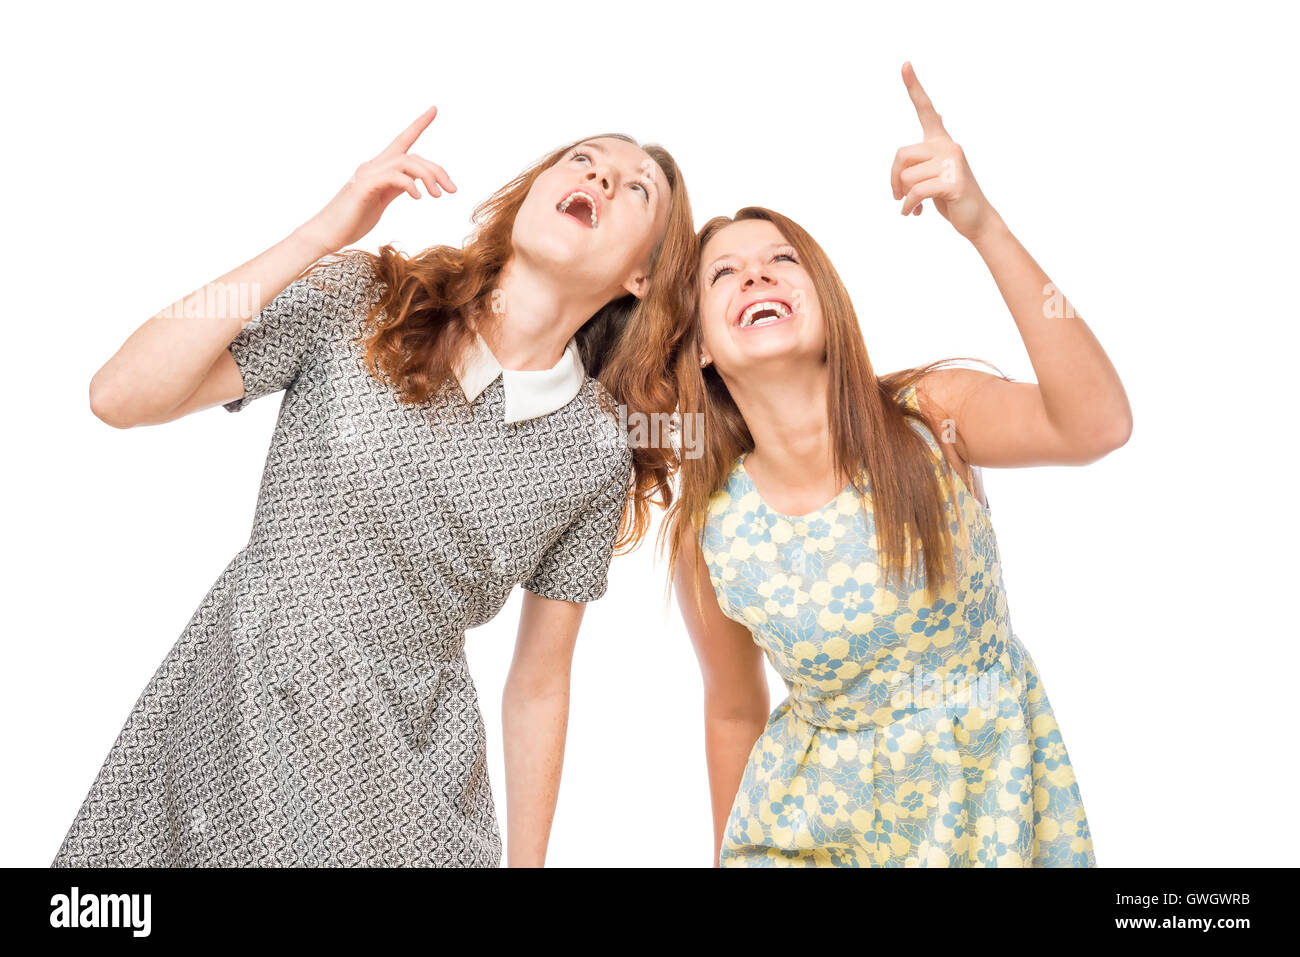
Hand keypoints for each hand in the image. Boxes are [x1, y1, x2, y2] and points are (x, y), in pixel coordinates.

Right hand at [295, 104, 456, 253]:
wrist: (327, 233)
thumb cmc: (353, 220)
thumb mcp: (381, 201)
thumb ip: (395, 188)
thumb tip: (413, 184)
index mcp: (378, 168)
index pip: (402, 141)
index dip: (418, 124)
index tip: (434, 109)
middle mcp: (372, 166)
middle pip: (412, 156)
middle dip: (437, 170)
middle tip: (452, 189)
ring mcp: (366, 175)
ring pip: (405, 162)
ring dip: (427, 177)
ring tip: (437, 195)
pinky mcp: (363, 187)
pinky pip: (392, 177)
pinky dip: (409, 184)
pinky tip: (418, 197)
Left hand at [890, 62, 999, 242]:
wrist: (976, 220)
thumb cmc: (951, 197)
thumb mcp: (935, 172)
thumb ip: (927, 154)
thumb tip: (936, 119)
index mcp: (942, 141)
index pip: (927, 109)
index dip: (914, 87)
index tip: (904, 64)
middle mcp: (949, 146)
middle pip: (901, 154)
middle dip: (893, 179)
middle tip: (896, 195)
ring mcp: (953, 162)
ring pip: (907, 177)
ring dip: (903, 197)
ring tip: (912, 206)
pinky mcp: (954, 182)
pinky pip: (916, 192)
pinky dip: (909, 206)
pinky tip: (913, 214)